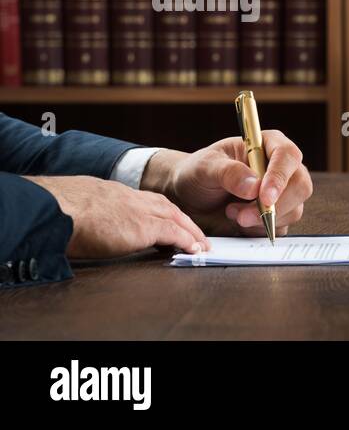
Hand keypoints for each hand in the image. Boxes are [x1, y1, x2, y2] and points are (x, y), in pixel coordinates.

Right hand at [27, 176, 209, 258]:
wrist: (55, 209)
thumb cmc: (56, 211)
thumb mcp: (76, 206)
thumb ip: (89, 211)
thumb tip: (85, 225)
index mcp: (113, 192)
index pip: (146, 200)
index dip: (162, 211)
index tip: (171, 220)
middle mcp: (130, 198)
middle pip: (166, 207)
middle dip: (183, 220)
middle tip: (195, 233)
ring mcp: (139, 211)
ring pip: (175, 218)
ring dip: (191, 231)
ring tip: (200, 244)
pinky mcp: (144, 227)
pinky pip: (174, 233)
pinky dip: (187, 241)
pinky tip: (194, 249)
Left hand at [141, 130, 313, 236]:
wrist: (191, 196)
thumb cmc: (199, 173)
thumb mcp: (205, 167)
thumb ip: (228, 173)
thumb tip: (254, 186)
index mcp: (269, 145)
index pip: (288, 156)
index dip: (280, 177)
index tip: (264, 198)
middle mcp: (282, 168)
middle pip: (300, 186)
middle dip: (274, 206)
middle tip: (242, 216)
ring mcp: (284, 192)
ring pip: (294, 210)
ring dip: (263, 220)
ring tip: (232, 213)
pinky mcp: (279, 214)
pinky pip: (282, 226)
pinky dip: (260, 229)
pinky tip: (240, 221)